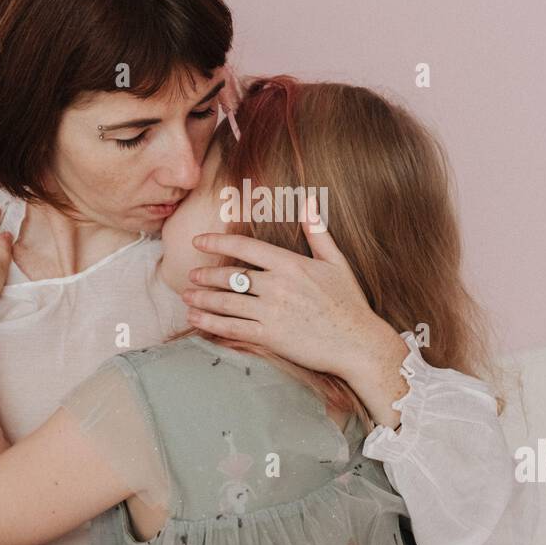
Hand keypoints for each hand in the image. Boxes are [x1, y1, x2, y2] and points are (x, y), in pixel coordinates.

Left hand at [183, 204, 385, 381]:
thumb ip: (317, 231)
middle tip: (192, 276)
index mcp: (290, 264)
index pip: (245, 247)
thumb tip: (310, 201)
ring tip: (188, 296)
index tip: (199, 241)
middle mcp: (277, 286)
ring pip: (226, 302)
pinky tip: (197, 318)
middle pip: (230, 276)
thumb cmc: (348, 302)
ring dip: (202, 299)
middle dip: (206, 276)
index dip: (217, 242)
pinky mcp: (270, 337)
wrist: (358, 343)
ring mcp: (272, 312)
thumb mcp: (336, 262)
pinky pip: (232, 328)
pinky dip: (211, 322)